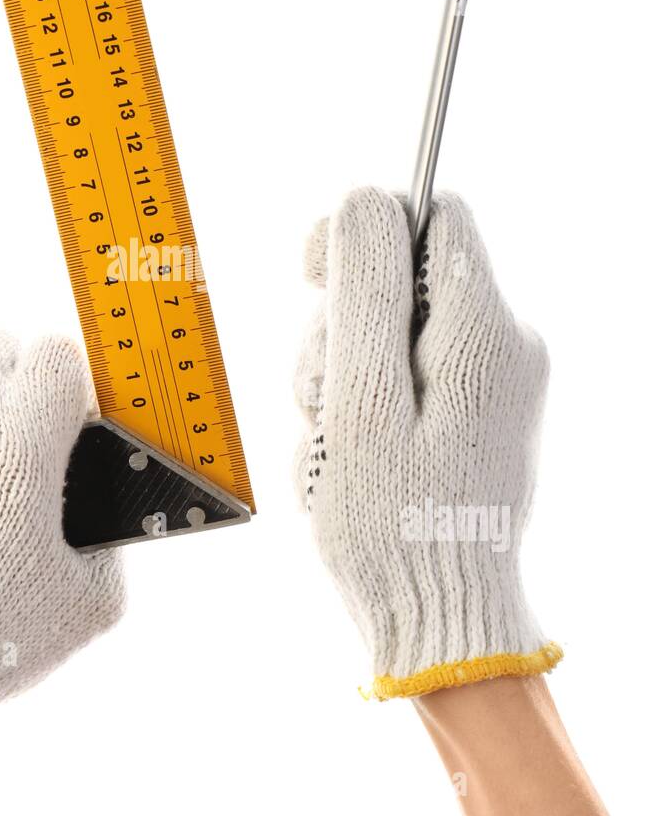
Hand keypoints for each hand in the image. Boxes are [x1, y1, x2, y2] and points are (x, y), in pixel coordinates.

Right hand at [295, 188, 559, 697]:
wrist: (440, 617)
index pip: (430, 213)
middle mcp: (500, 345)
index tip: (315, 278)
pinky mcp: (472, 413)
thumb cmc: (394, 522)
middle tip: (323, 396)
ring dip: (342, 374)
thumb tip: (363, 197)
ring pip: (390, 328)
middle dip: (340, 323)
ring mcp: (488, 382)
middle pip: (400, 273)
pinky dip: (363, 404)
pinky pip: (402, 374)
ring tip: (335, 443)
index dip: (362, 231)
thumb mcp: (361, 400)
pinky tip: (351, 457)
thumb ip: (363, 290)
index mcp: (481, 330)